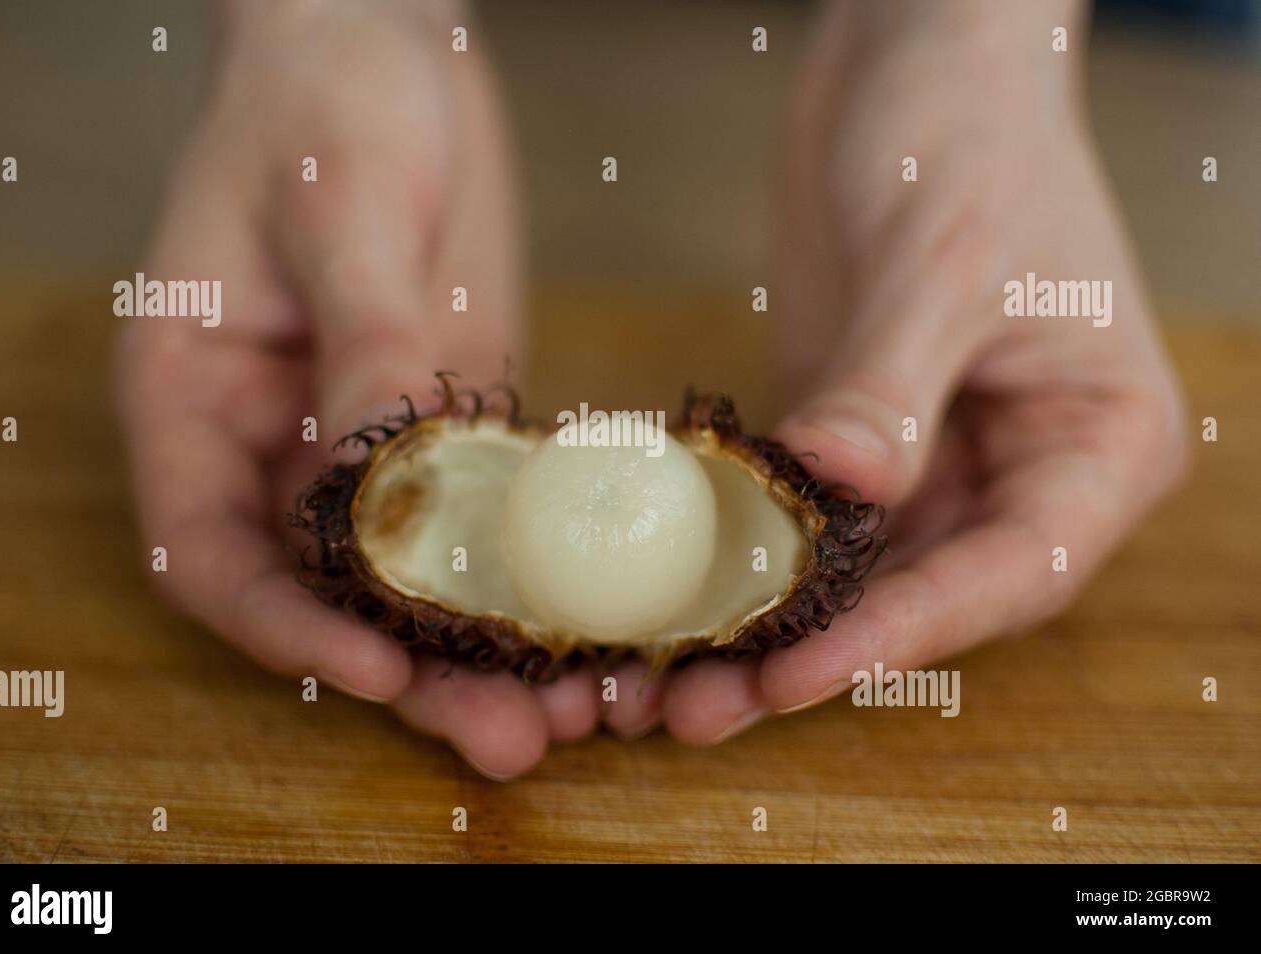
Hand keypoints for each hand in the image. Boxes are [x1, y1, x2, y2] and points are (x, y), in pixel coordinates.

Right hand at [117, 0, 597, 778]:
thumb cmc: (328, 101)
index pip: (210, 552)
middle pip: (324, 591)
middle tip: (503, 734)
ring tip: (568, 710)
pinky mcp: (447, 415)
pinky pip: (481, 516)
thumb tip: (384, 478)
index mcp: (196, 396)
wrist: (387, 44)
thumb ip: (363, 342)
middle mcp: (274, 437)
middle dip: (408, 669)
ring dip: (484, 645)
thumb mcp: (343, 210)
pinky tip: (593, 619)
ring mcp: (364, 435)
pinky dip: (530, 574)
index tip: (368, 669)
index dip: (281, 625)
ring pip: (411, 572)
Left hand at [633, 0, 1188, 740]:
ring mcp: (932, 459)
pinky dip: (737, 559)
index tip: (797, 676)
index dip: (903, 635)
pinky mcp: (852, 434)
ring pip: (850, 574)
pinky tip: (668, 596)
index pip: (1007, 573)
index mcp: (1095, 446)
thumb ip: (891, 383)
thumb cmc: (969, 135)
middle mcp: (1019, 471)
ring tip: (662, 680)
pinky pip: (798, 518)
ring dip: (759, 627)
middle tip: (699, 706)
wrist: (915, 58)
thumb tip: (840, 490)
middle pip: (920, 597)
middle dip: (811, 655)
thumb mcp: (941, 260)